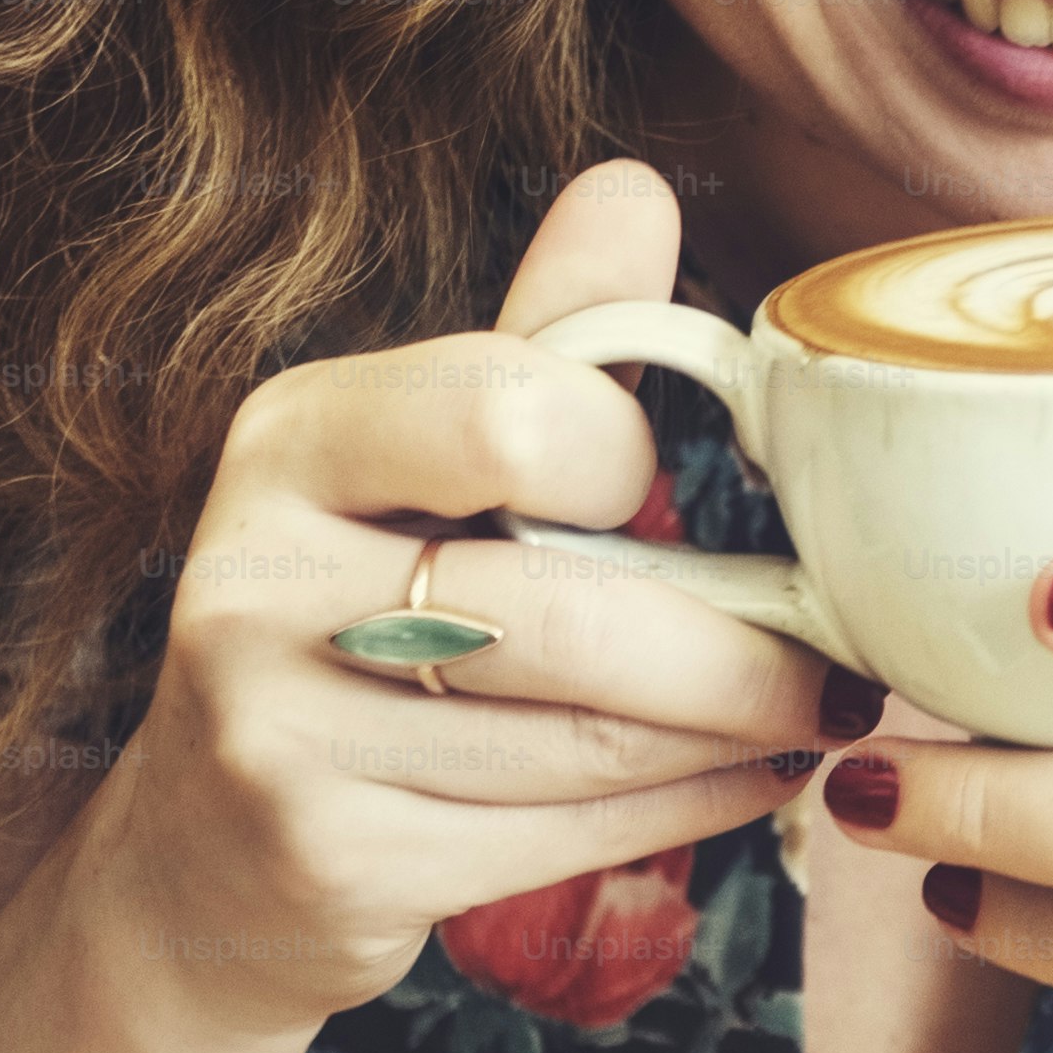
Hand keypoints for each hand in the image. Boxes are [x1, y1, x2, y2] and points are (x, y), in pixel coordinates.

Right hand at [68, 158, 876, 1037]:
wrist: (210, 856)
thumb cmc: (352, 627)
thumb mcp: (412, 467)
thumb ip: (532, 344)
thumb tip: (634, 190)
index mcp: (292, 441)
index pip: (507, 418)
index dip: (621, 456)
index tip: (673, 489)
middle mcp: (263, 580)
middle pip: (570, 613)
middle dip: (740, 651)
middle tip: (842, 660)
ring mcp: (286, 735)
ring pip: (587, 742)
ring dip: (740, 736)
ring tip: (822, 716)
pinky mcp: (339, 861)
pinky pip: (570, 834)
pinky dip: (698, 808)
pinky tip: (757, 780)